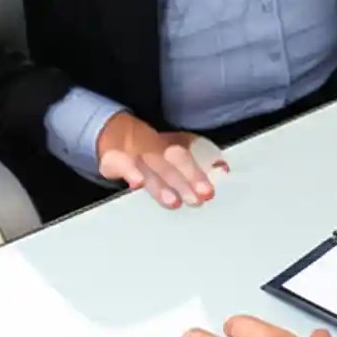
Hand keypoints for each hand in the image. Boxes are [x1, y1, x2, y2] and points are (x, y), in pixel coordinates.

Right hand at [96, 112, 226, 208]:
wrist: (115, 134)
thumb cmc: (154, 150)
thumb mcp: (175, 151)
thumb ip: (199, 161)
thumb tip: (224, 169)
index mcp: (171, 144)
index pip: (187, 157)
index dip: (197, 174)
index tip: (208, 191)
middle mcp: (154, 147)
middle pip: (170, 164)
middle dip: (184, 182)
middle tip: (197, 200)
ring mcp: (133, 153)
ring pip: (148, 167)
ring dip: (160, 186)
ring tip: (173, 202)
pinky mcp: (112, 159)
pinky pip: (118, 163)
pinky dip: (129, 171)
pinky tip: (137, 183)